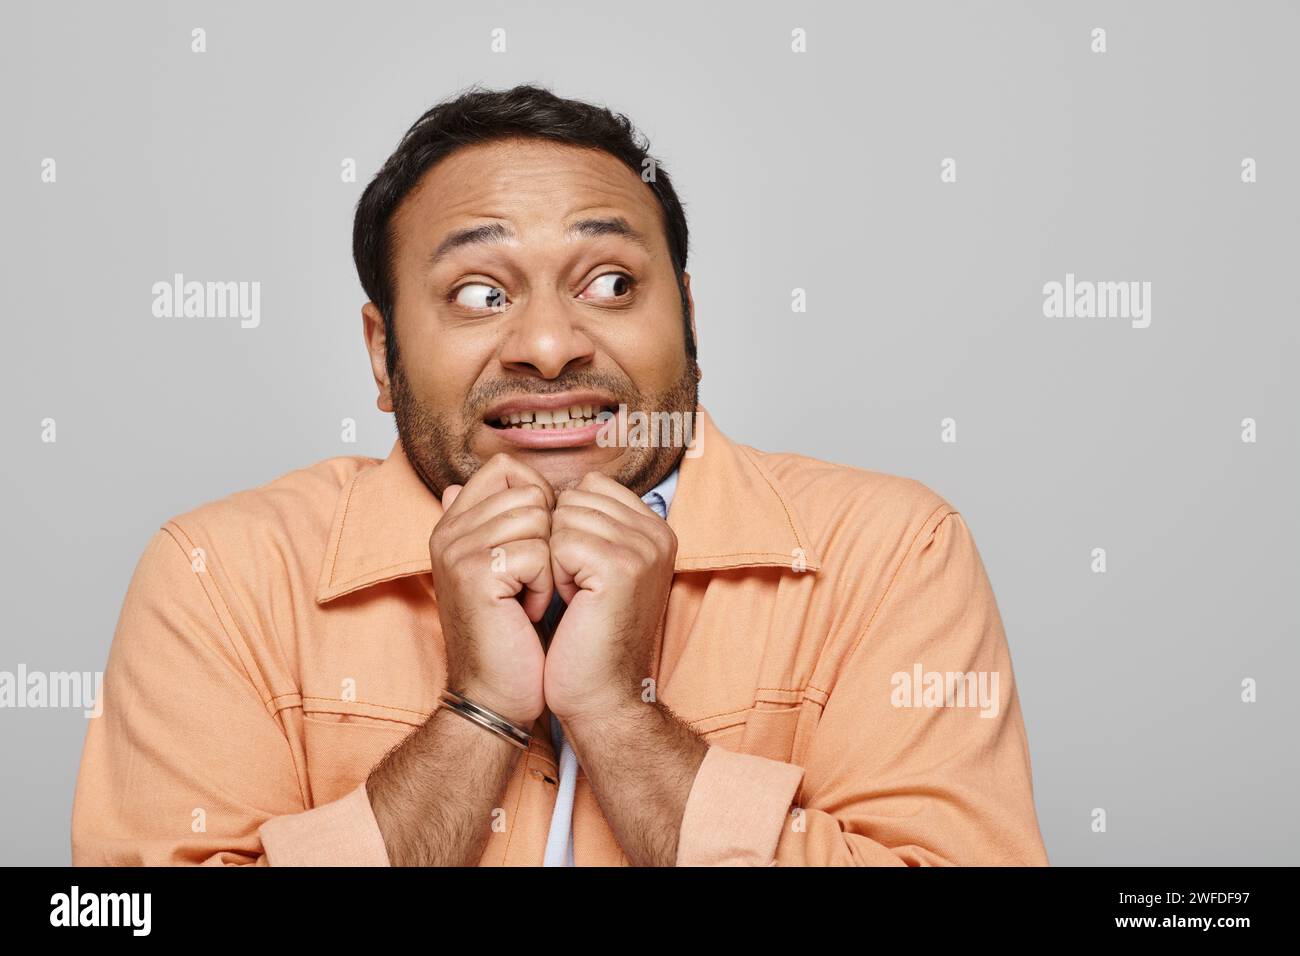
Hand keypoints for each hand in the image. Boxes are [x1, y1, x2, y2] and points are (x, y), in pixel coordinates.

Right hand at [429, 453, 555, 726]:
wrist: (496, 695)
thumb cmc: (511, 634)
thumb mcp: (502, 570)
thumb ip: (492, 524)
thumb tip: (456, 485)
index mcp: (453, 523)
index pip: (506, 469)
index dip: (540, 497)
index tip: (539, 543)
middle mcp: (448, 530)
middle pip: (529, 491)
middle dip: (548, 537)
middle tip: (529, 582)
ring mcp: (457, 550)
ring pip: (538, 519)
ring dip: (547, 564)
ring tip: (526, 597)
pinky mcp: (475, 574)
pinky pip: (538, 552)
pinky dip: (544, 587)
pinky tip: (525, 613)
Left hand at [544, 471, 677, 726]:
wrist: (599, 696)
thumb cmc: (585, 636)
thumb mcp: (590, 567)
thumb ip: (582, 519)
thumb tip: (519, 475)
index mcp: (655, 528)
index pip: (589, 486)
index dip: (567, 526)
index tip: (581, 572)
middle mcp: (658, 532)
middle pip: (575, 497)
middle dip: (560, 541)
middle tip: (578, 588)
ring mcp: (644, 548)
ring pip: (564, 516)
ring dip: (556, 558)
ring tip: (577, 597)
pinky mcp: (622, 566)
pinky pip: (560, 541)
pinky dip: (555, 574)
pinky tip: (573, 604)